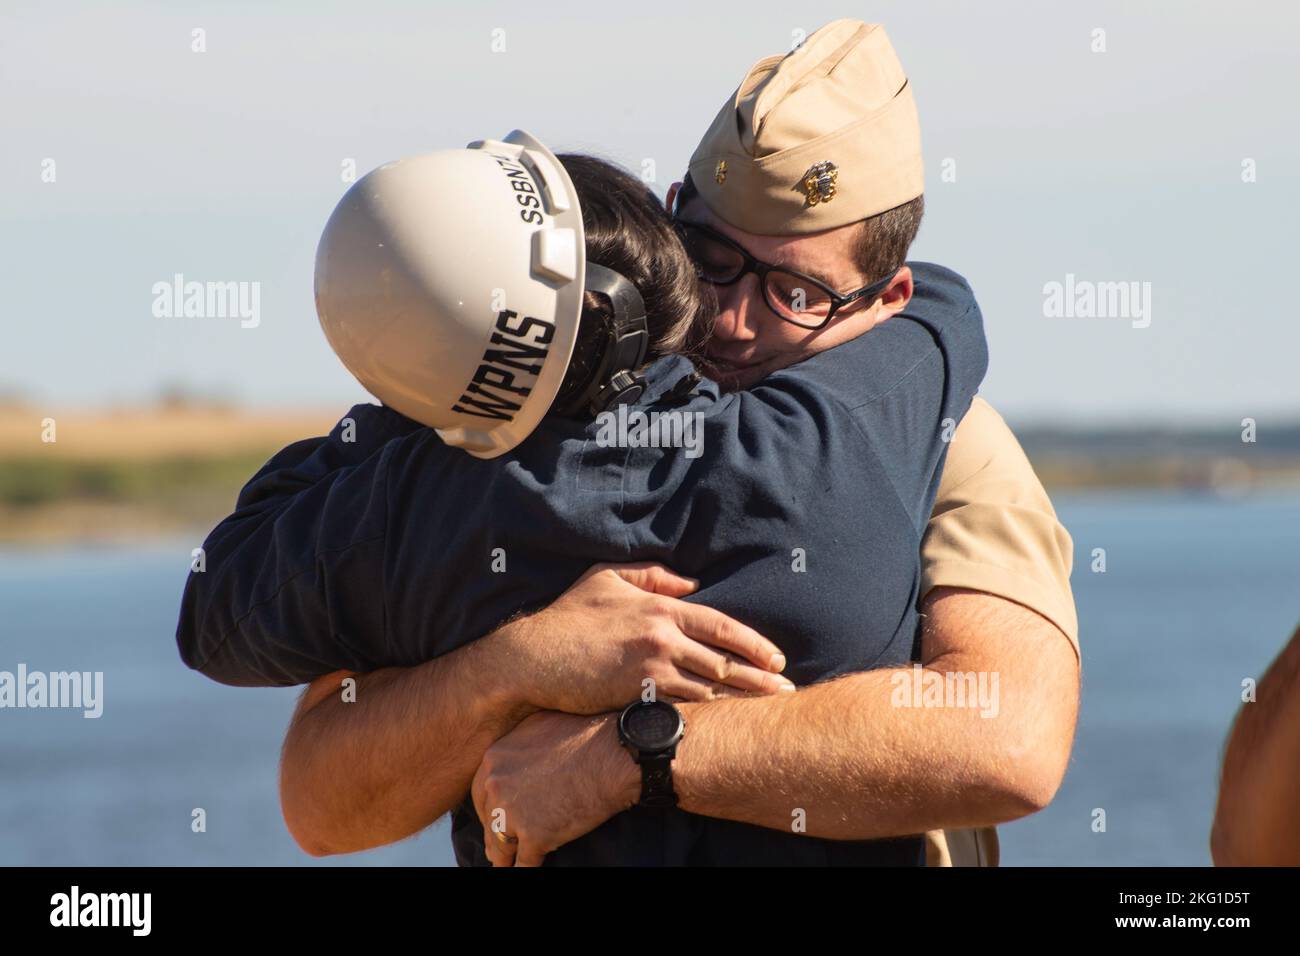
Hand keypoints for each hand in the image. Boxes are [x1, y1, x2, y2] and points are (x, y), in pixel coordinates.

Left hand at [471, 710, 637, 866]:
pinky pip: (523, 863)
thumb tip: (509, 764)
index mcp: (494, 759)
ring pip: (501, 845)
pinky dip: (526, 867)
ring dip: (506, 856)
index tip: (499, 819)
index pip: (480, 794)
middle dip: (497, 834)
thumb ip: (515, 746)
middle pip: (489, 820)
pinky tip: (532, 866)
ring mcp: (513, 811)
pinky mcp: (534, 835)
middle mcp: (496, 785)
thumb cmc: (585, 733)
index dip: (490, 809)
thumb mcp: (537, 726)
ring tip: (510, 863)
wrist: (615, 753)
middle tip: (501, 847)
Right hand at [496, 562, 791, 714]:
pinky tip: (725, 728)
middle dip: (759, 677)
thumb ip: (652, 576)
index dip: (752, 643)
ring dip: (740, 701)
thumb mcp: (606, 579)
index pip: (720, 624)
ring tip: (768, 715)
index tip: (776, 659)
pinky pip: (680, 708)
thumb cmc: (566, 617)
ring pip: (708, 687)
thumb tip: (692, 582)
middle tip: (787, 692)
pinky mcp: (635, 696)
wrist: (530, 657)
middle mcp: (662, 635)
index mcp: (660, 607)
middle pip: (723, 659)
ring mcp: (649, 667)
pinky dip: (707, 718)